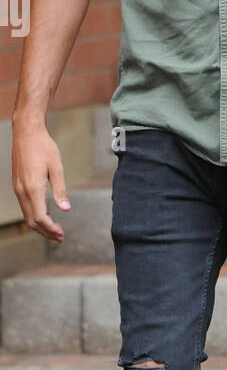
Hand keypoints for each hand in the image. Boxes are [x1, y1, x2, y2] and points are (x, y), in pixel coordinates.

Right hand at [12, 120, 70, 241]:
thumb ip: (60, 190)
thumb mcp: (56, 167)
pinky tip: (46, 215)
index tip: (61, 234)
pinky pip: (25, 206)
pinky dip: (34, 215)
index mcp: (32, 188)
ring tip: (55, 229)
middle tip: (60, 237)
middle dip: (45, 232)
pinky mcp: (17, 184)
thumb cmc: (43, 147)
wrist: (26, 132)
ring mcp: (17, 188)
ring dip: (40, 225)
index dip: (50, 229)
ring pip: (27, 214)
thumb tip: (65, 208)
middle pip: (31, 220)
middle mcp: (22, 190)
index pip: (40, 217)